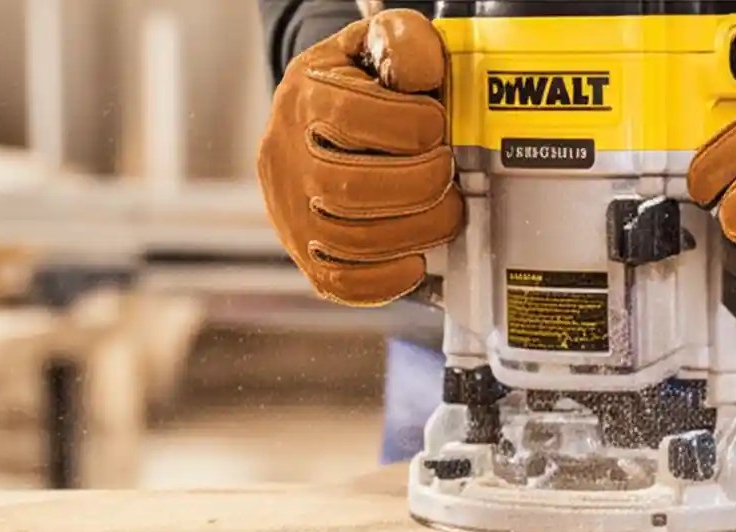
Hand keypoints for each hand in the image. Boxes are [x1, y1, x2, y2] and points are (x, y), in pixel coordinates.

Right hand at [257, 9, 460, 306]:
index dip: (414, 127)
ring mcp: (290, 210)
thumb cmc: (366, 85)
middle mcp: (286, 156)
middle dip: (420, 186)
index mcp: (305, 97)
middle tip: (448, 176)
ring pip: (348, 240)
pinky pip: (339, 283)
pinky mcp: (304, 253)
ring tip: (444, 214)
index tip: (437, 127)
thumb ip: (405, 45)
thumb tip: (421, 79)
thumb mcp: (380, 45)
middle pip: (350, 188)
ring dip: (416, 232)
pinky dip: (386, 280)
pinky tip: (415, 259)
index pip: (355, 119)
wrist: (320, 117)